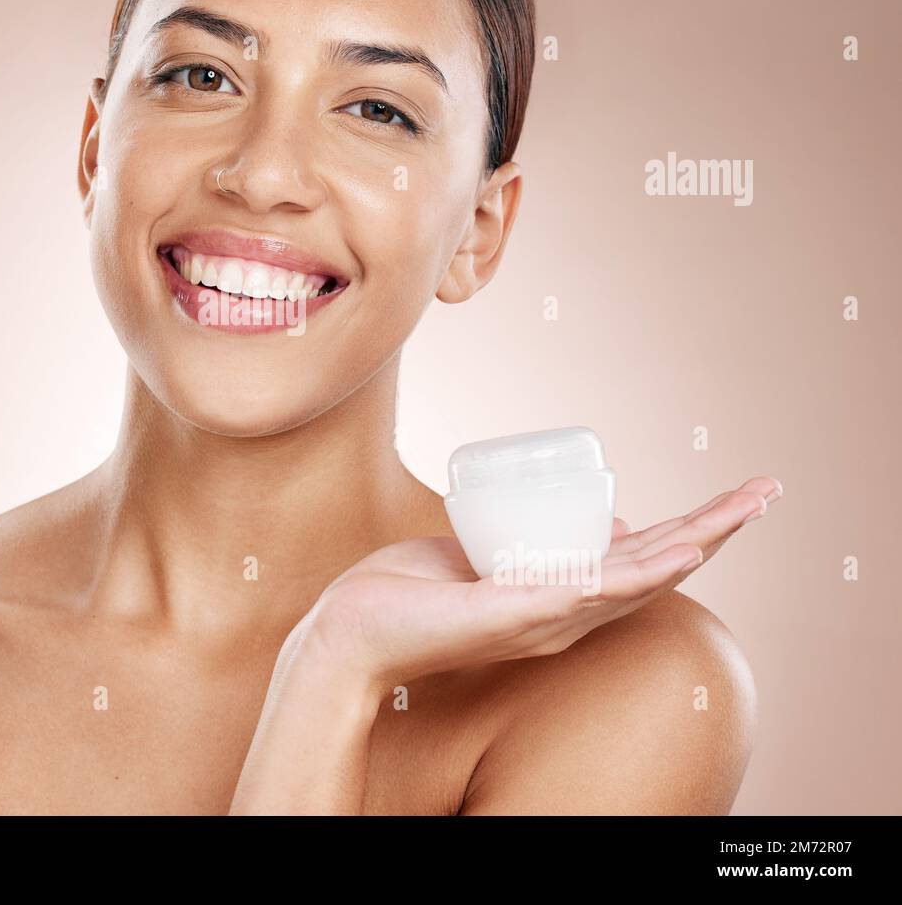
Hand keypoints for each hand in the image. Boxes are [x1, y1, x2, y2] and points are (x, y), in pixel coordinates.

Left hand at [298, 476, 781, 688]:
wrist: (353, 630)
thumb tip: (593, 520)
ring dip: (697, 541)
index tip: (738, 500)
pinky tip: (679, 551)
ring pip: (639, 577)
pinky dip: (640, 572)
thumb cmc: (409, 593)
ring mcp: (548, 616)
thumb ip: (531, 543)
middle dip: (719, 528)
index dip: (694, 530)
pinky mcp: (519, 613)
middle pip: (659, 567)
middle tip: (768, 490)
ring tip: (745, 509)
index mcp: (563, 598)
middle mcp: (568, 614)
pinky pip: (591, 592)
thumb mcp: (484, 555)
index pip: (642, 560)